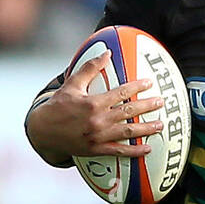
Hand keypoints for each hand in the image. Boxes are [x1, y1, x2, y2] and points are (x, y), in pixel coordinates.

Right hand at [27, 53, 161, 160]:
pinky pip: (119, 151)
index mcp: (93, 102)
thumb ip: (90, 68)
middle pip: (129, 112)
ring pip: (128, 132)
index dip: (137, 87)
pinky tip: (147, 149)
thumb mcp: (72, 84)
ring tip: (160, 125)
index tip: (149, 83)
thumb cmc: (58, 105)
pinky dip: (134, 151)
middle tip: (161, 102)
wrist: (43, 131)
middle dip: (147, 106)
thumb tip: (107, 52)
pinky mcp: (96, 150)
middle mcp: (98, 120)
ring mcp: (98, 136)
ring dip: (146, 129)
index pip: (121, 93)